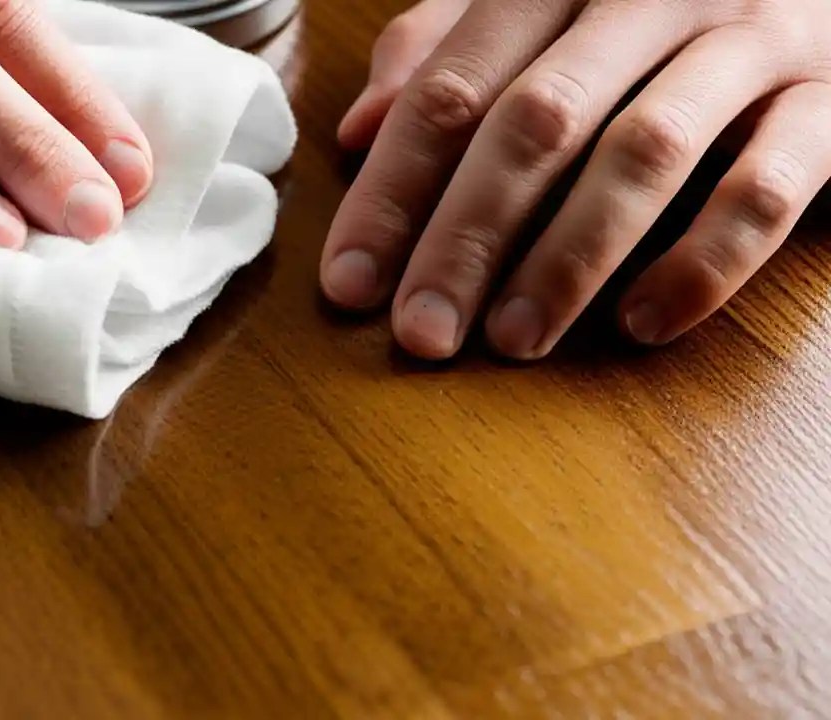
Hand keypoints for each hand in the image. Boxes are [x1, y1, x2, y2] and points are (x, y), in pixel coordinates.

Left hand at [321, 0, 830, 358]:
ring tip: (512, 339)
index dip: (391, 192)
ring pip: (645, 151)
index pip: (450, 87)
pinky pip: (766, 188)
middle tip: (422, 332)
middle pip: (535, 122)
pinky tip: (642, 323)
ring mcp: (751, 37)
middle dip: (464, 238)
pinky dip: (701, 262)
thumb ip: (448, 51)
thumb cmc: (655, 2)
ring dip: (568, 258)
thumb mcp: (540, 5)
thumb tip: (356, 130)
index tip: (351, 284)